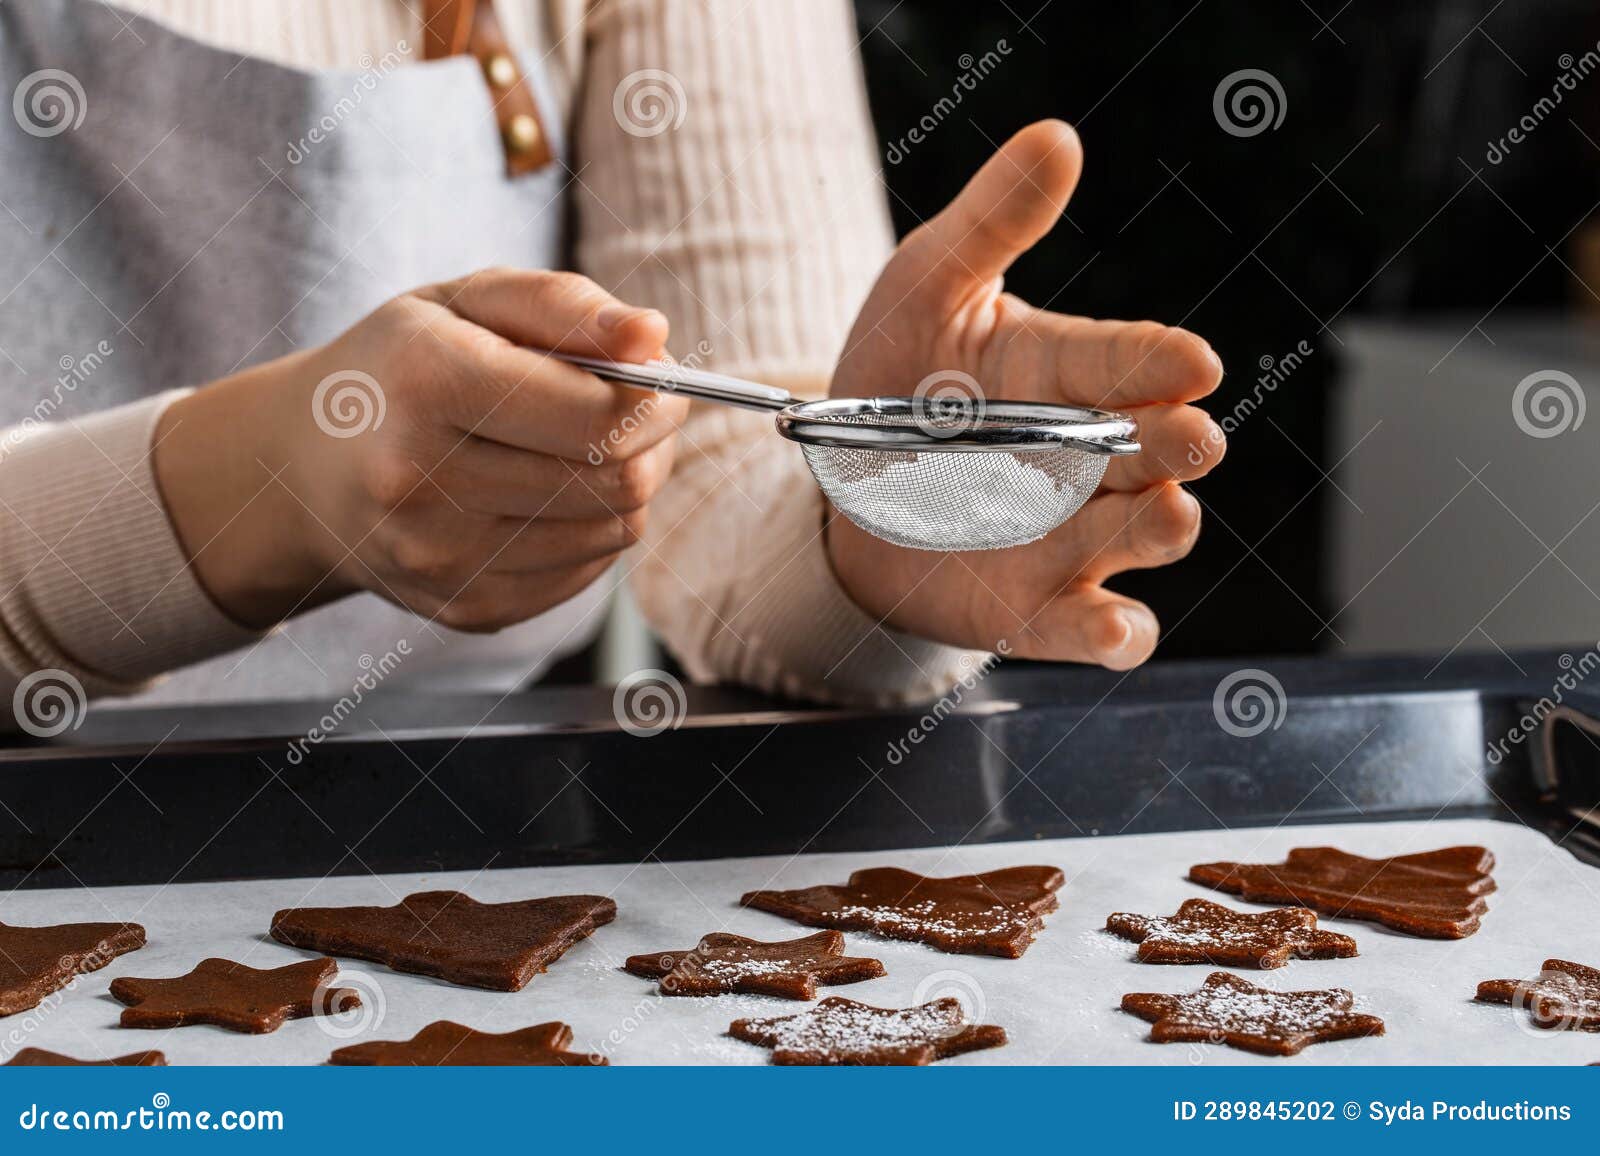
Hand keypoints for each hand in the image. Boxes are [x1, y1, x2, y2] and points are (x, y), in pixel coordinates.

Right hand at [155, 269, 687, 630]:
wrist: (300, 471)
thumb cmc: (400, 368)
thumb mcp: (467, 302)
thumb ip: (565, 306)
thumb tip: (653, 335)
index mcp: (425, 382)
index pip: (598, 414)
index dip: (655, 398)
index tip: (656, 380)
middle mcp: (422, 480)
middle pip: (616, 478)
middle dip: (651, 441)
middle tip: (634, 412)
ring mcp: (440, 558)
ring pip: (614, 529)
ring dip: (628, 485)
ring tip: (588, 449)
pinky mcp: (465, 608)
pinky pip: (587, 573)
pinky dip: (593, 531)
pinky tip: (550, 496)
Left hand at [826, 121, 1225, 668]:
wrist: (835, 488)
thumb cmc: (890, 378)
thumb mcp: (924, 286)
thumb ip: (992, 222)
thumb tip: (1057, 137)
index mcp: (1068, 372)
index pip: (1126, 361)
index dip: (1160, 363)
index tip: (1191, 363)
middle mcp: (1088, 455)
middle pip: (1154, 452)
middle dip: (1178, 445)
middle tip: (1189, 437)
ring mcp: (1071, 536)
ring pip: (1139, 538)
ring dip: (1159, 529)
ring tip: (1165, 514)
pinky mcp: (1038, 609)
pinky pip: (1092, 630)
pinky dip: (1111, 636)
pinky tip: (1109, 628)